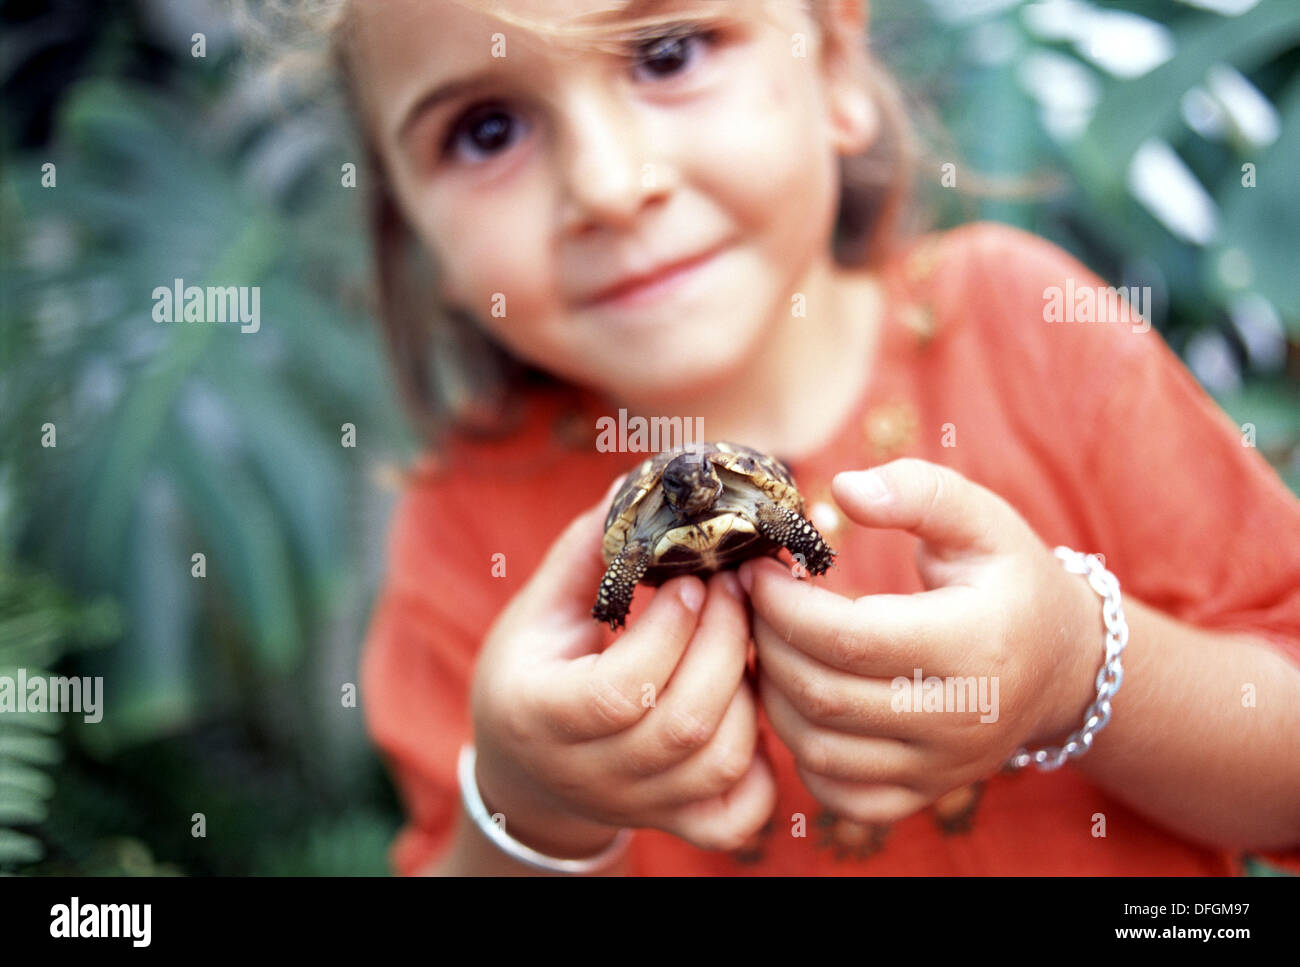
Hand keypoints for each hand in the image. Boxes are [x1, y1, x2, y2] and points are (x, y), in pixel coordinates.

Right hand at [470, 476, 776, 855]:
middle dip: (726, 645)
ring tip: (747, 639)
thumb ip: (583, 556)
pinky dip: (763, 767)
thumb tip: (636, 487)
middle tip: (738, 589)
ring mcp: (638, 806)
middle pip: (683, 726)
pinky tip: (750, 711)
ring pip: (721, 766)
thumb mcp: (536, 613)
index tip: (693, 581)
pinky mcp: (677, 822)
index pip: (618, 692)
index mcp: (542, 716)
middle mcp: (589, 774)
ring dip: (750, 693)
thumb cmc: (533, 675)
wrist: (529, 771)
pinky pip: (739, 815)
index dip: (669, 634)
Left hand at [738, 458, 1098, 825]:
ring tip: (766, 643)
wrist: (1063, 663)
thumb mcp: (981, 517)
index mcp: (976, 644)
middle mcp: (962, 719)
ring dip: (772, 696)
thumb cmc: (1010, 578)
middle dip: (767, 643)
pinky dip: (802, 757)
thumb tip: (843, 490)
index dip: (785, 606)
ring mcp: (943, 767)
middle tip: (750, 603)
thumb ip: (916, 491)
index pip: (851, 638)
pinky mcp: (926, 792)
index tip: (758, 571)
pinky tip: (796, 703)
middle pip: (824, 696)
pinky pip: (843, 796)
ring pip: (820, 750)